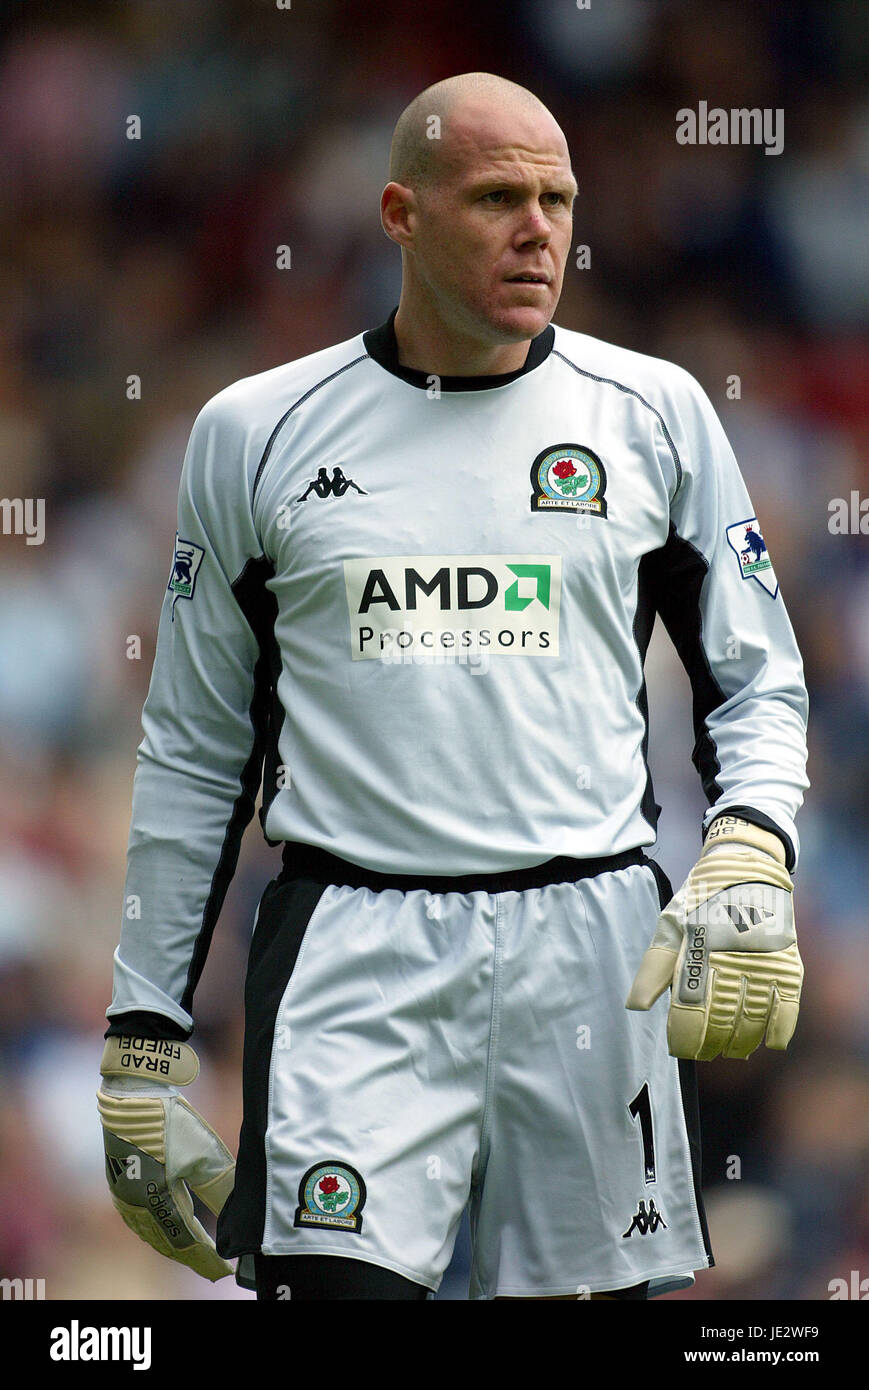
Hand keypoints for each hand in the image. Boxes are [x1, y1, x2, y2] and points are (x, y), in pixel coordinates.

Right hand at [96, 1036, 234, 1279]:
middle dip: (190, 1257)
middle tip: (212, 1268)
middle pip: (166, 1243)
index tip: (225, 1271)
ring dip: (172, 1246)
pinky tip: (164, 1230)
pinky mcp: (118, 1183)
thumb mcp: (203, 1155)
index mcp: (156, 1202)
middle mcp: (135, 1205)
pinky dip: (155, 1231)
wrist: (133, 1092)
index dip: (206, 1259)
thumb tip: (237, 1221)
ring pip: (150, 1233)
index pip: (186, 1242)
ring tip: (192, 1254)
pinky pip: (138, 1220)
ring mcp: (123, 1196)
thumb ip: (220, 1190)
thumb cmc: (170, 1121)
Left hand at [626, 816, 802, 1058]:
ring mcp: (761, 965)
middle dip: (709, 1046)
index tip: (679, 1049)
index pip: (688, 1013)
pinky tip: (768, 1043)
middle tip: (703, 1053)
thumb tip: (634, 1007)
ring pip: (752, 1023)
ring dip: (740, 1044)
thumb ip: (654, 968)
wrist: (746, 867)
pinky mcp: (787, 964)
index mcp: (696, 954)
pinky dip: (778, 1031)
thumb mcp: (671, 926)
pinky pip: (787, 1008)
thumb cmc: (701, 901)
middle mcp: (729, 963)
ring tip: (730, 1050)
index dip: (683, 1039)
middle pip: (720, 1024)